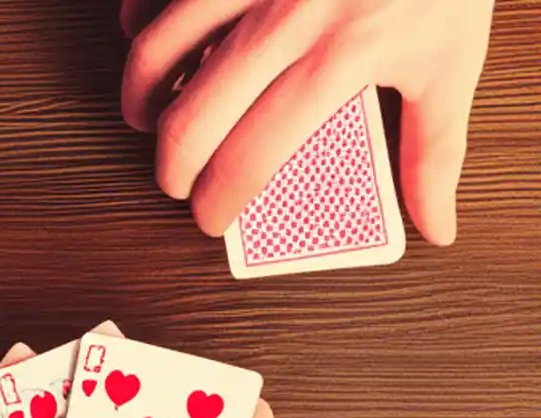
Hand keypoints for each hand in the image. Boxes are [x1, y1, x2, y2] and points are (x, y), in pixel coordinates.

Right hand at [120, 0, 493, 245]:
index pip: (252, 157)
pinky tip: (151, 43)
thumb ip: (434, 152)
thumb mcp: (451, 64)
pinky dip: (140, 24)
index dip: (218, 201)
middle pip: (190, 120)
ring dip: (140, 99)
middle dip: (171, 169)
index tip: (212, 216)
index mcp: (338, 56)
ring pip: (156, 51)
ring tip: (148, 118)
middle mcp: (283, 17)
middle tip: (178, 180)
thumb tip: (434, 223)